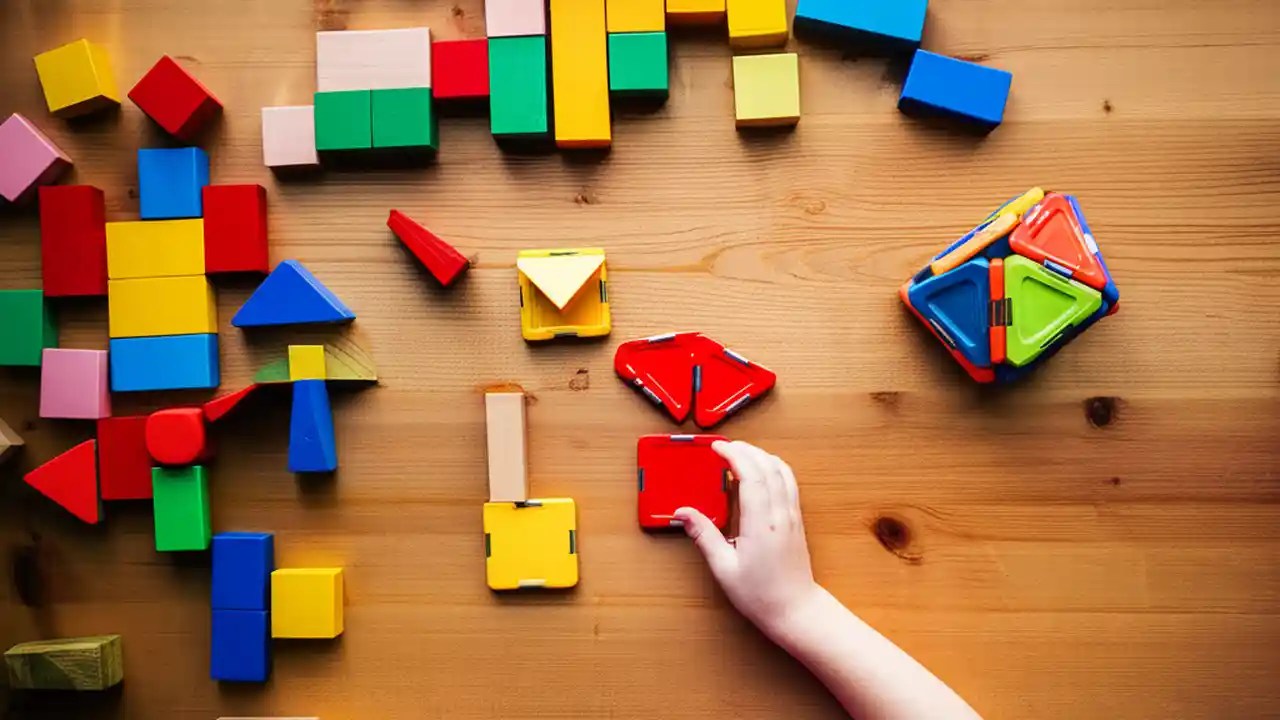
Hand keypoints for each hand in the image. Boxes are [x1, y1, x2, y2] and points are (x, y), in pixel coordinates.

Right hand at [675, 440, 822, 640]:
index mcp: (761, 524)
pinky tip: (761, 471)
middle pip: (767, 466)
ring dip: (761, 456)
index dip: (734, 455)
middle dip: (746, 450)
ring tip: (740, 454)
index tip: (717, 447)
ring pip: (782, 471)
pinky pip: (789, 482)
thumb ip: (704, 536)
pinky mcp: (797, 520)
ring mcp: (792, 515)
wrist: (795, 610)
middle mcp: (780, 514)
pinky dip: (774, 468)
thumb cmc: (760, 595)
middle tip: (724, 447)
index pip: (751, 475)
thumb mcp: (723, 568)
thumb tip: (683, 513)